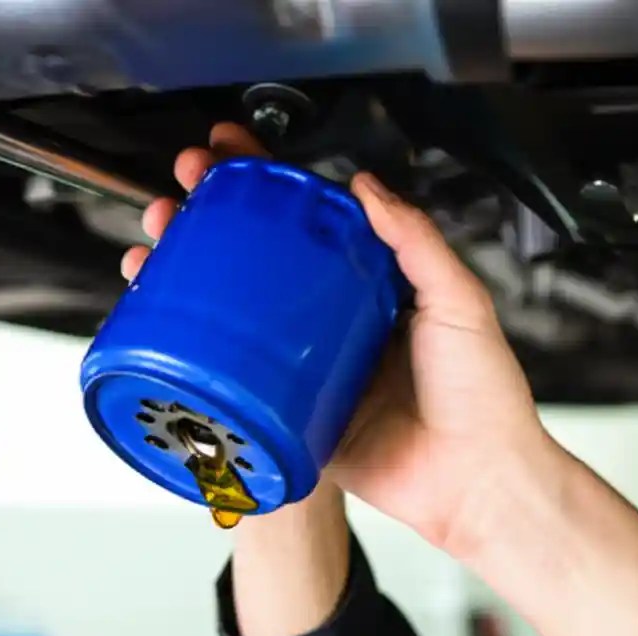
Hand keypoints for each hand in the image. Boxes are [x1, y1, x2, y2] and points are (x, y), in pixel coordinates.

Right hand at [124, 122, 561, 555]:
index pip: (304, 223)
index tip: (231, 151)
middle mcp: (327, 326)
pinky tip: (165, 329)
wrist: (475, 483)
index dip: (263, 184)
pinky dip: (193, 359)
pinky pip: (232, 386)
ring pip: (231, 318)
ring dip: (184, 277)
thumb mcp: (459, 301)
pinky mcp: (286, 418)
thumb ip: (416, 242)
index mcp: (367, 290)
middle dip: (207, 218)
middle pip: (253, 261)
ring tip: (155, 246)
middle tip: (180, 186)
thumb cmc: (483, 397)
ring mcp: (301, 371)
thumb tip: (366, 186)